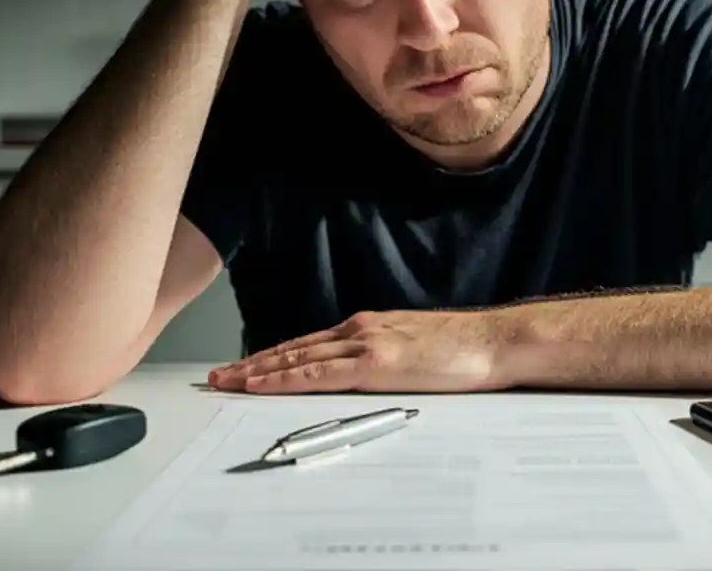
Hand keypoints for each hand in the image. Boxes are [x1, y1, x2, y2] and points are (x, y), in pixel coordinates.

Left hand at [208, 310, 516, 394]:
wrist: (493, 342)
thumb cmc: (464, 349)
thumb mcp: (415, 348)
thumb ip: (386, 357)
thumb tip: (367, 374)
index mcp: (369, 327)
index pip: (310, 343)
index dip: (274, 355)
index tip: (246, 366)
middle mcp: (360, 329)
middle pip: (294, 348)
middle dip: (253, 364)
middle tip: (218, 376)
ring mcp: (365, 344)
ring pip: (297, 358)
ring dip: (257, 371)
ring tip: (226, 382)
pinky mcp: (375, 363)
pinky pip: (319, 373)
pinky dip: (285, 378)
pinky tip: (262, 385)